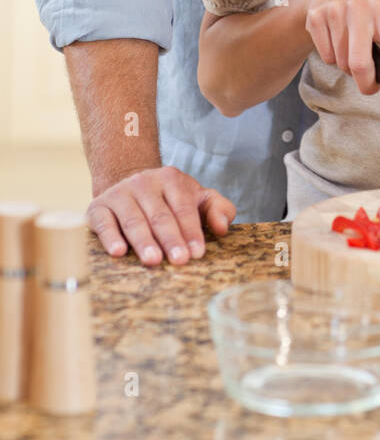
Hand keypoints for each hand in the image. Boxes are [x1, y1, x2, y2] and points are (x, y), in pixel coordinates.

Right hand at [87, 165, 235, 265]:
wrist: (129, 187)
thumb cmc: (170, 200)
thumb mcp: (197, 198)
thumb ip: (217, 209)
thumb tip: (222, 228)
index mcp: (171, 179)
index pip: (183, 206)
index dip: (191, 230)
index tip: (197, 253)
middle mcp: (143, 182)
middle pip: (159, 215)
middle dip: (171, 239)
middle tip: (179, 260)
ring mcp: (119, 193)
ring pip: (133, 219)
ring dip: (144, 241)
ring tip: (153, 260)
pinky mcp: (98, 207)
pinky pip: (103, 223)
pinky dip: (110, 237)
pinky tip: (119, 252)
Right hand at [302, 0, 379, 98]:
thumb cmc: (372, 5)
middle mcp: (360, 7)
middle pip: (360, 63)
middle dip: (366, 83)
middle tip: (369, 86)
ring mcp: (335, 10)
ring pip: (341, 62)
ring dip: (348, 66)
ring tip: (353, 49)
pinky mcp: (316, 16)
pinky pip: (326, 56)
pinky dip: (333, 57)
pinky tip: (337, 40)